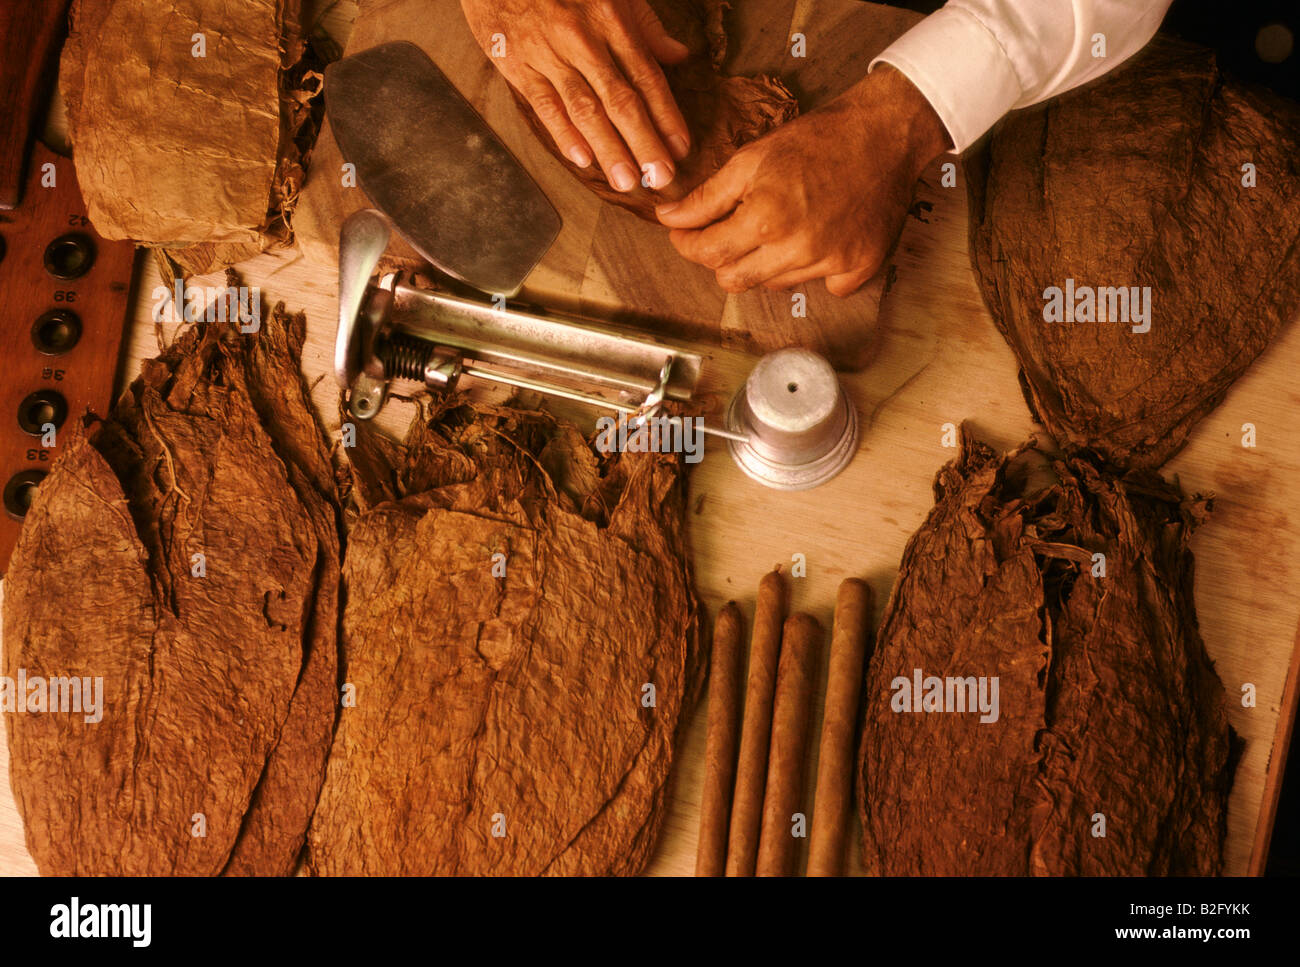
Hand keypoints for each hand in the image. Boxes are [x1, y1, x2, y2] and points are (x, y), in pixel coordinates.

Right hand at [460, 0, 691, 191]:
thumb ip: (645, 26)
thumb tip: (678, 56)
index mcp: (611, 20)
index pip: (646, 76)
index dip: (666, 115)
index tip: (680, 149)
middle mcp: (583, 39)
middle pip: (620, 99)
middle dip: (644, 142)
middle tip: (660, 178)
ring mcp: (548, 54)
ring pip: (584, 108)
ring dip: (608, 148)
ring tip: (626, 181)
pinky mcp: (516, 64)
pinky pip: (544, 105)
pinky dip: (563, 134)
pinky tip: (582, 160)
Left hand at [655, 65, 950, 295]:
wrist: (884, 134)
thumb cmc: (817, 139)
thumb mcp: (751, 159)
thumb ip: (706, 197)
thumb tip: (668, 219)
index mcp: (765, 220)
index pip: (707, 254)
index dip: (687, 244)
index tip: (686, 234)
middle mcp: (796, 249)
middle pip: (734, 280)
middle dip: (723, 257)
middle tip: (731, 229)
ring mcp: (830, 263)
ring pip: (773, 285)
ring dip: (766, 261)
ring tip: (781, 224)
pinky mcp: (858, 269)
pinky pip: (821, 287)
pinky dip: (815, 269)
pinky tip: (818, 238)